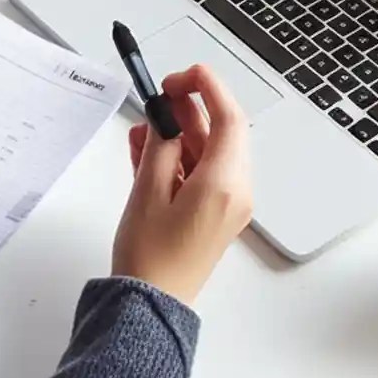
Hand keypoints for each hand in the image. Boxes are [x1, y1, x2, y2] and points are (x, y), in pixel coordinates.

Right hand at [111, 64, 252, 305]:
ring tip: (142, 130)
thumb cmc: (149, 259)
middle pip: (221, 132)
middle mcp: (235, 192)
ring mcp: (228, 203)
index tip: (182, 75)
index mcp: (224, 184)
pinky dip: (179, 156)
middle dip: (189, 110)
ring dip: (179, 134)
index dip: (207, 87)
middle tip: (158, 97)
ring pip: (209, 150)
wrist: (151, 303)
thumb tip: (166, 116)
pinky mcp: (216, 212)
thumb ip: (160, 144)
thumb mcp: (146, 190)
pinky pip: (203, 171)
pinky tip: (149, 151)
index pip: (228, 117)